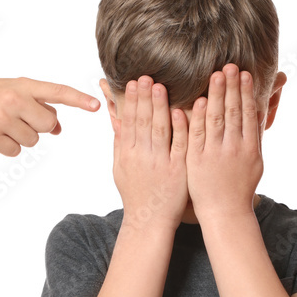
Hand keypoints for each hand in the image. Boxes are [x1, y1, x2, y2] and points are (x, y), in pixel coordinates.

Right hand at [0, 75, 99, 155]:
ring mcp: (2, 117)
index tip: (97, 106)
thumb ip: (39, 106)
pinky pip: (16, 151)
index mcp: (23, 85)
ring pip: (33, 140)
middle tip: (19, 117)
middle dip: (39, 126)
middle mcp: (14, 99)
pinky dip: (8, 146)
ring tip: (3, 123)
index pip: (57, 91)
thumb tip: (58, 129)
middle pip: (48, 125)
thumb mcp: (15, 91)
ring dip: (22, 136)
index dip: (78, 99)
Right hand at [111, 76, 188, 230]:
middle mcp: (142, 157)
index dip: (130, 101)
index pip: (129, 122)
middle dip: (144, 97)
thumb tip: (116, 118)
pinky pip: (179, 146)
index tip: (133, 82)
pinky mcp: (178, 170)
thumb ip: (120, 142)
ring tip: (161, 86)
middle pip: (143, 122)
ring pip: (160, 130)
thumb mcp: (120, 168)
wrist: (149, 220)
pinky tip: (180, 111)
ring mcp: (161, 163)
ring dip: (159, 107)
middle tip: (147, 76)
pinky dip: (179, 128)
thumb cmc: (136, 193)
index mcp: (128, 154)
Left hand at [182, 64, 260, 221]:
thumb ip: (256, 135)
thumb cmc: (240, 186)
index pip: (249, 114)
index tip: (244, 74)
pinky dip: (198, 117)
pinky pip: (197, 135)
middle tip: (230, 65)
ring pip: (216, 119)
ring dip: (217, 95)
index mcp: (250, 148)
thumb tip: (261, 110)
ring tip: (217, 74)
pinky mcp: (197, 160)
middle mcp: (234, 149)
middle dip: (232, 87)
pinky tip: (200, 100)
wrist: (224, 212)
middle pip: (233, 112)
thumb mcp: (256, 161)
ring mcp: (215, 154)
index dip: (246, 93)